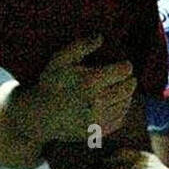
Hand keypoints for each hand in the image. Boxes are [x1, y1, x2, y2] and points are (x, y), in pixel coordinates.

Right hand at [17, 34, 136, 144]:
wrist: (38, 115)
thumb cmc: (49, 84)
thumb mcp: (60, 59)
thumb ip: (81, 46)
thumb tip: (101, 37)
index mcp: (91, 81)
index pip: (124, 71)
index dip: (125, 65)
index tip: (122, 64)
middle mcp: (97, 101)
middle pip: (128, 88)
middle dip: (129, 80)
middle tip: (125, 76)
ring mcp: (98, 119)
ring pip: (126, 104)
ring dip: (126, 95)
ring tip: (120, 89)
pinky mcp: (97, 131)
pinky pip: (120, 120)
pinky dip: (121, 111)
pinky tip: (115, 104)